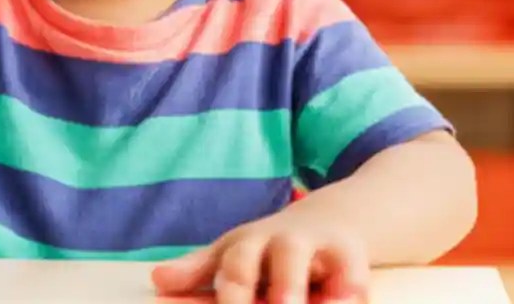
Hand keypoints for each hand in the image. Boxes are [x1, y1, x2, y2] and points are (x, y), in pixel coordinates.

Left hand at [150, 211, 368, 303]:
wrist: (331, 218)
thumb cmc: (268, 249)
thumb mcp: (232, 253)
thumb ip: (198, 271)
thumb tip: (158, 280)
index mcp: (250, 244)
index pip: (236, 265)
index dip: (232, 289)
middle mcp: (287, 243)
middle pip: (284, 260)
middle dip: (282, 288)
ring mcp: (324, 251)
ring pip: (326, 268)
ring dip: (319, 293)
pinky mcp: (355, 263)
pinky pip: (355, 280)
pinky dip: (351, 293)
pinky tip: (348, 303)